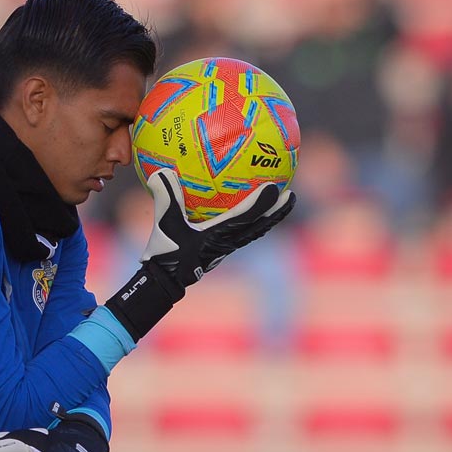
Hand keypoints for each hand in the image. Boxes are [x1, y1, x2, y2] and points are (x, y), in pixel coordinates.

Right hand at [142, 167, 295, 285]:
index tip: (275, 188)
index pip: (245, 219)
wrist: (165, 279)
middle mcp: (227, 243)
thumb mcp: (163, 224)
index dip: (261, 204)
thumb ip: (164, 197)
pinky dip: (252, 220)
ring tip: (280, 202)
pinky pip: (242, 232)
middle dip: (276, 212)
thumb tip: (161, 172)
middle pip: (259, 227)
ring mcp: (226, 247)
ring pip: (254, 230)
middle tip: (290, 195)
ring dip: (269, 217)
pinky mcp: (221, 249)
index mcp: (217, 237)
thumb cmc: (165, 252)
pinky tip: (249, 210)